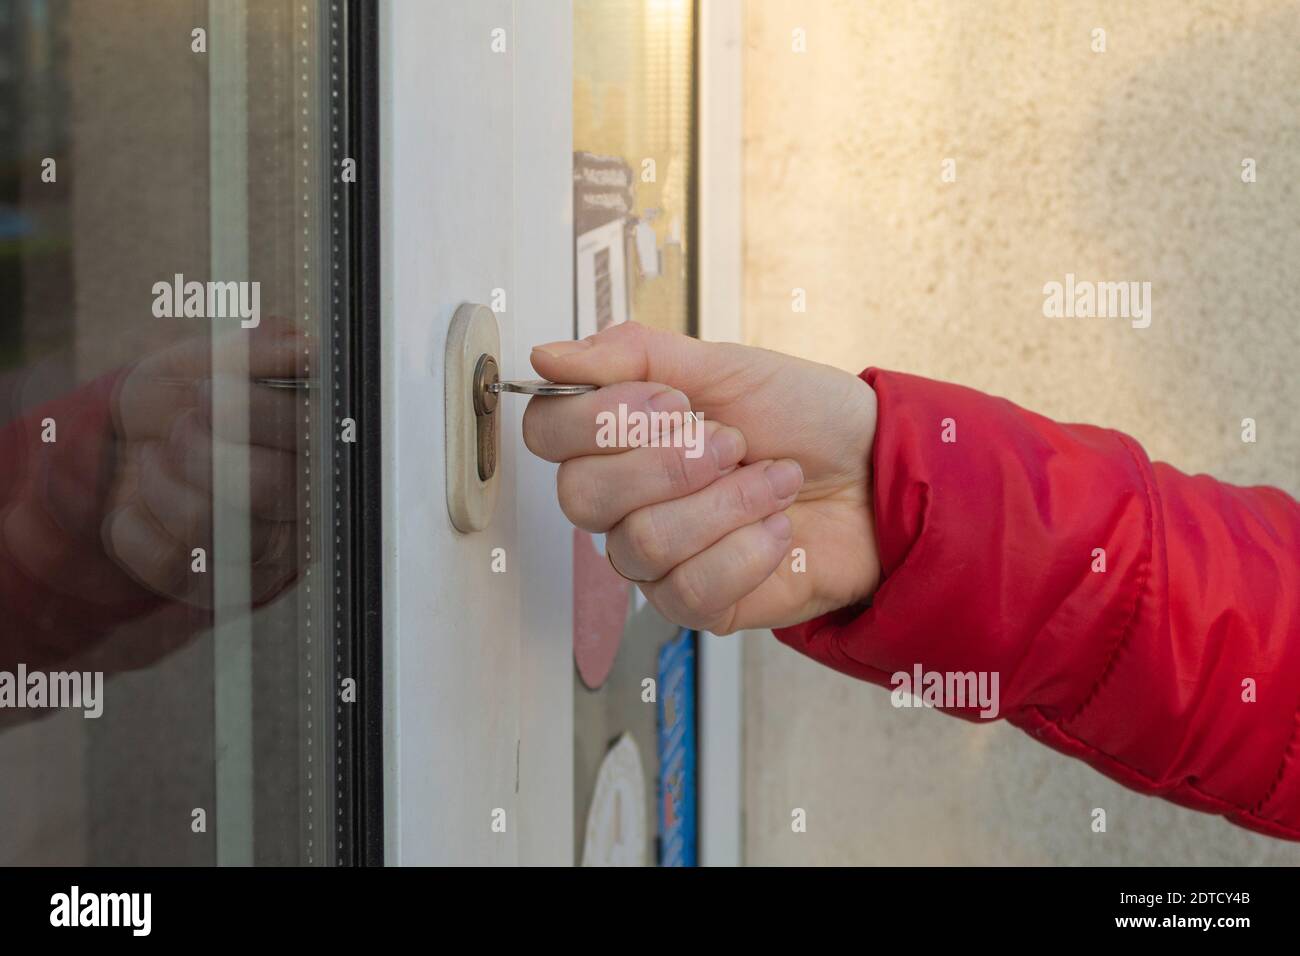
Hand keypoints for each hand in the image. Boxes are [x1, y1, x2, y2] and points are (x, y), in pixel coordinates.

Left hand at [104, 320, 303, 607]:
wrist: (130, 446)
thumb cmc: (186, 399)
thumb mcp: (216, 357)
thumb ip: (264, 351)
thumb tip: (310, 351)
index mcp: (318, 445)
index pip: (302, 434)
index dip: (245, 410)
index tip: (208, 389)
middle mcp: (306, 505)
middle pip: (263, 486)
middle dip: (199, 448)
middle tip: (179, 427)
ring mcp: (265, 554)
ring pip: (209, 525)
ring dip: (158, 482)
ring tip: (152, 460)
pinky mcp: (219, 587)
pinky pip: (167, 564)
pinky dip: (131, 525)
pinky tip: (137, 504)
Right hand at [525, 321, 879, 633]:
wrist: (877, 475)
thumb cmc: (806, 421)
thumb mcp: (724, 365)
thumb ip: (633, 355)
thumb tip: (548, 355)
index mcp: (620, 437)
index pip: (548, 433)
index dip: (601, 418)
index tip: (672, 401)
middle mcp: (625, 500)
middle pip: (580, 495)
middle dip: (669, 463)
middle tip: (731, 442)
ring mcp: (656, 557)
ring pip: (642, 543)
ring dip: (726, 503)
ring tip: (772, 480)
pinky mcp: (697, 603)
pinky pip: (688, 589)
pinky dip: (748, 550)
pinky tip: (776, 529)